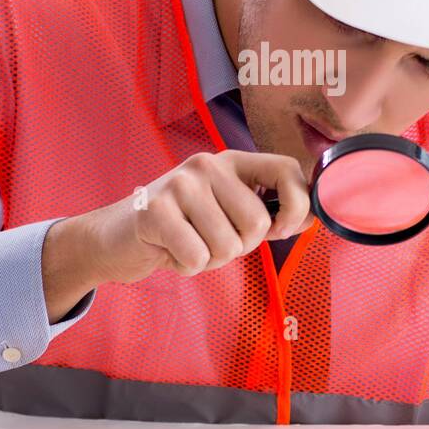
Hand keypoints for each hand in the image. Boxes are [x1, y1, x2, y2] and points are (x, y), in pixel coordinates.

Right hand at [42, 150, 312, 318]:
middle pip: (258, 223)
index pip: (287, 169)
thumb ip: (267, 213)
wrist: (115, 238)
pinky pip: (196, 257)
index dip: (296, 206)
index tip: (280, 230)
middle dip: (238, 248)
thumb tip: (313, 220)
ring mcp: (180, 184)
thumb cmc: (180, 228)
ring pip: (227, 246)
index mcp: (231, 162)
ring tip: (185, 244)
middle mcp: (208, 165)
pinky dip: (185, 267)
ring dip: (209, 260)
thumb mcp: (226, 215)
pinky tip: (167, 251)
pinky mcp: (155, 210)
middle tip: (208, 241)